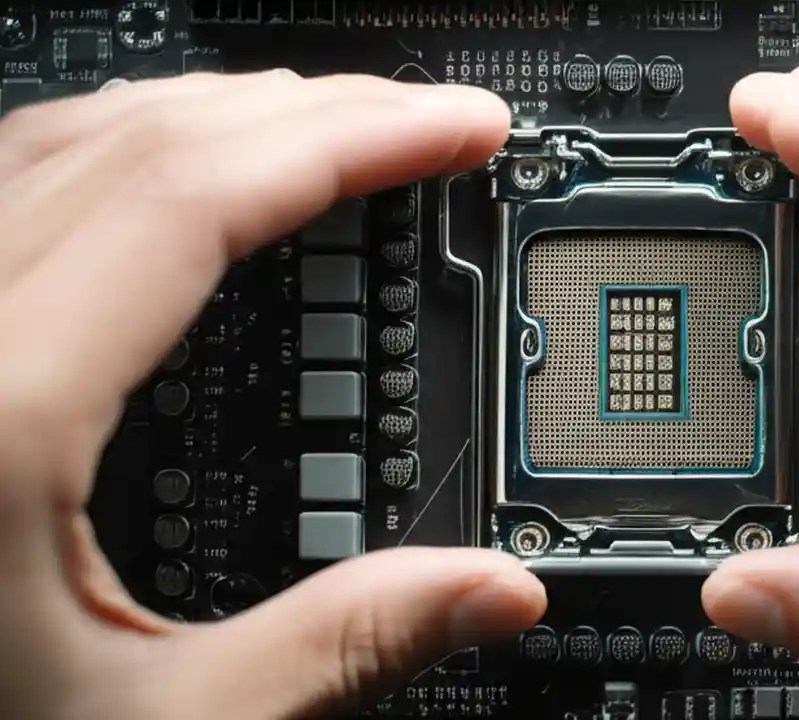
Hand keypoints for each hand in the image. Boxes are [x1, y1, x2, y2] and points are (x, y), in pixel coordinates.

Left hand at [0, 73, 544, 717]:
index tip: (450, 128)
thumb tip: (491, 594)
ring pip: (60, 140)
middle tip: (423, 122)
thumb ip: (338, 646)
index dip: (348, 139)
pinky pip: (10, 183)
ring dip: (215, 116)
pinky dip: (120, 148)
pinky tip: (176, 170)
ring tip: (329, 127)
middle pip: (137, 143)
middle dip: (307, 112)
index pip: (194, 200)